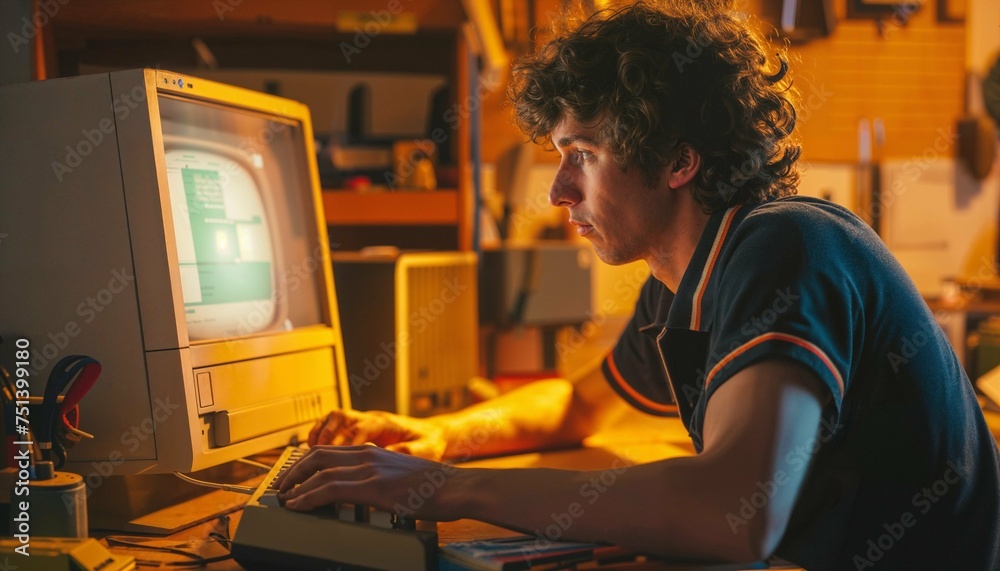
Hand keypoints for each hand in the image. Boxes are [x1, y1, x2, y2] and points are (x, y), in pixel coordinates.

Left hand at [274, 445, 464, 520]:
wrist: (457, 487)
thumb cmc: (434, 487)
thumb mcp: (400, 476)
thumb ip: (379, 479)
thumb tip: (363, 493)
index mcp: (373, 451)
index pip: (328, 451)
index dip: (304, 463)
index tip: (292, 478)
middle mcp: (367, 455)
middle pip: (317, 456)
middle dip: (292, 472)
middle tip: (280, 488)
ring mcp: (370, 469)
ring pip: (319, 471)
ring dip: (295, 486)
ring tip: (284, 499)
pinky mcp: (374, 486)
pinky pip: (331, 488)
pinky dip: (309, 496)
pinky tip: (299, 504)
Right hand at [309, 409, 447, 459]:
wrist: (435, 433)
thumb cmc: (430, 443)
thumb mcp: (426, 450)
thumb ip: (408, 452)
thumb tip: (389, 453)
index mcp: (386, 422)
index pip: (361, 428)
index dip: (345, 445)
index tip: (335, 466)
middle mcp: (371, 417)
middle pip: (339, 421)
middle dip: (320, 444)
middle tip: (304, 468)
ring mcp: (363, 419)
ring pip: (332, 420)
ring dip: (317, 437)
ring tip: (302, 460)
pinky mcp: (359, 427)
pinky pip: (332, 425)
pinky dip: (319, 436)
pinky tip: (311, 455)